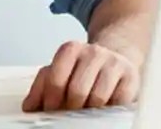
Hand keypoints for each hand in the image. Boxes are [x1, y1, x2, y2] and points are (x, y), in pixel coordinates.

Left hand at [22, 42, 140, 111]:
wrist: (115, 58)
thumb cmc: (83, 69)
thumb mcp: (59, 72)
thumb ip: (41, 86)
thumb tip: (29, 106)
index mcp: (71, 49)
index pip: (56, 78)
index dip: (51, 100)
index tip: (51, 110)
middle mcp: (93, 52)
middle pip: (77, 91)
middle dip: (71, 107)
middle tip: (70, 112)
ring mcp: (114, 63)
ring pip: (98, 98)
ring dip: (90, 109)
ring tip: (87, 109)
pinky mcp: (131, 76)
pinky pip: (118, 101)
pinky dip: (110, 108)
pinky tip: (105, 105)